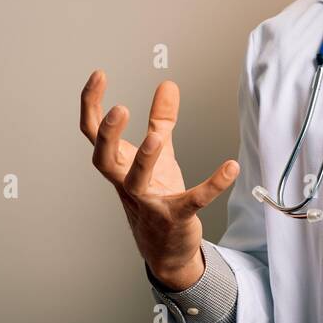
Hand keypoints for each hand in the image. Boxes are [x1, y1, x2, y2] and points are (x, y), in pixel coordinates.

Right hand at [80, 69, 238, 290]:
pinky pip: (193, 201)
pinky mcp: (175, 217)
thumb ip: (161, 119)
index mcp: (120, 165)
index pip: (94, 132)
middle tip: (118, 109)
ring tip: (157, 136)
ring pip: (135, 182)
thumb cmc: (157, 196)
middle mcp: (126, 184)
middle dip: (107, 135)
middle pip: (102, 159)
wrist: (166, 247)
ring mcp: (148, 202)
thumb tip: (167, 85)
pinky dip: (212, 185)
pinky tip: (231, 168)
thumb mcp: (159, 153)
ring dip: (144, 159)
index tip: (99, 75)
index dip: (92, 104)